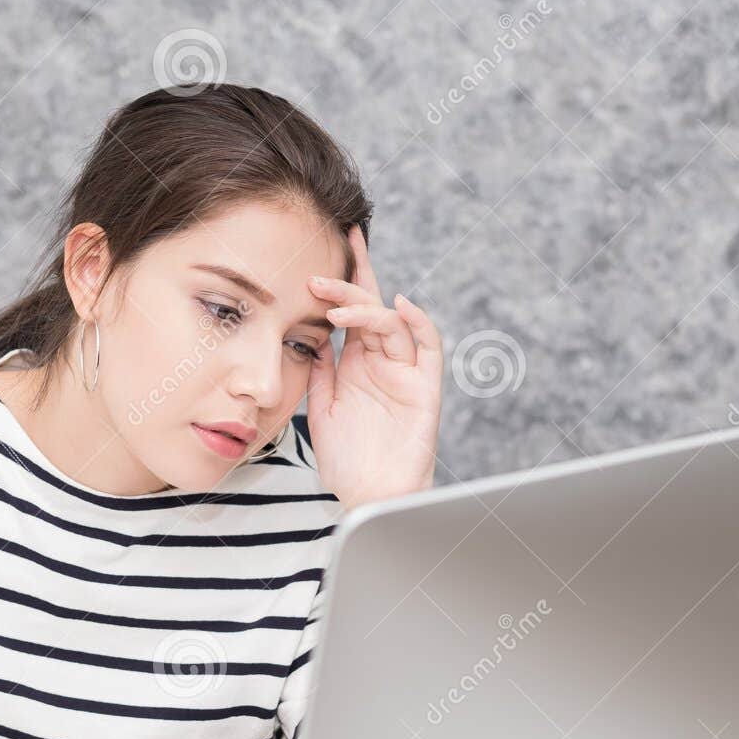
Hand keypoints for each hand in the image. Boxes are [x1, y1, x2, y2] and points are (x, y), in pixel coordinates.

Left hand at [306, 224, 442, 511]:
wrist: (368, 498)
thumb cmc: (346, 461)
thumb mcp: (319, 408)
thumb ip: (318, 369)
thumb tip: (310, 331)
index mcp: (355, 362)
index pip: (350, 308)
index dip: (343, 275)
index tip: (327, 240)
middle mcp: (381, 361)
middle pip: (371, 305)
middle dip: (351, 279)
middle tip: (322, 266)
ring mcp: (405, 372)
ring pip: (392, 322)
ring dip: (366, 306)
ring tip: (336, 304)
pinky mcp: (424, 389)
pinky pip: (428, 347)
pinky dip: (418, 323)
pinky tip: (400, 306)